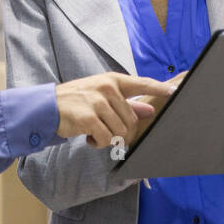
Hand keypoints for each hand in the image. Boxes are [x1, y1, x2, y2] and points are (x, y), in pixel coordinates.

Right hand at [55, 72, 176, 148]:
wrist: (47, 106)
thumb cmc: (77, 101)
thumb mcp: (101, 96)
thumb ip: (126, 103)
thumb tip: (148, 109)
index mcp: (113, 80)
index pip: (142, 83)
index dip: (160, 88)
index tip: (175, 92)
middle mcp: (107, 88)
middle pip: (131, 120)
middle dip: (120, 131)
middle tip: (103, 128)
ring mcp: (98, 102)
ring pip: (120, 132)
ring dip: (108, 138)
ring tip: (94, 130)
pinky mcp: (89, 118)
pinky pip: (106, 139)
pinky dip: (98, 143)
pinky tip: (87, 136)